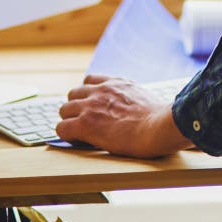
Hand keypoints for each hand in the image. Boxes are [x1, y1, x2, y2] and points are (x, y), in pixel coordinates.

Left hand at [56, 74, 193, 157]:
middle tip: (83, 122)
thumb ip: (133, 97)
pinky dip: (66, 135)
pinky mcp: (86, 124)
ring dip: (69, 120)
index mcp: (117, 83)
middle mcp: (102, 90)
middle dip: (76, 107)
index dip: (88, 95)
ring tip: (79, 133)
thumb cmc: (160, 119)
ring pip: (64, 110)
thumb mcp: (145, 97)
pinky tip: (77, 141)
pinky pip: (62, 128)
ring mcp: (92, 106)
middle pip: (73, 94)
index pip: (90, 81)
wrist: (159, 126)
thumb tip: (138, 108)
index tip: (91, 107)